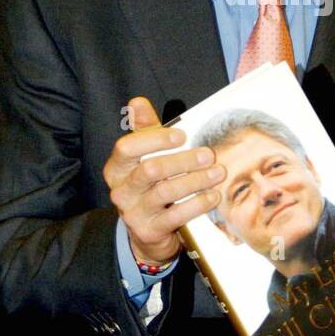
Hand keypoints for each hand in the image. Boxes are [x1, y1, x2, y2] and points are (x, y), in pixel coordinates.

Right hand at [104, 96, 225, 264]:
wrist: (146, 234)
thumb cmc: (148, 187)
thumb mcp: (143, 158)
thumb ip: (143, 130)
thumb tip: (137, 101)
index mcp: (116, 168)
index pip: (127, 148)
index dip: (155, 139)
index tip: (182, 135)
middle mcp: (120, 190)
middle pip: (151, 170)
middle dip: (183, 161)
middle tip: (209, 154)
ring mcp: (133, 212)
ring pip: (166, 192)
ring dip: (196, 180)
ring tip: (217, 173)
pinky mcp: (149, 231)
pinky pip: (176, 215)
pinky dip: (198, 204)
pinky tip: (213, 196)